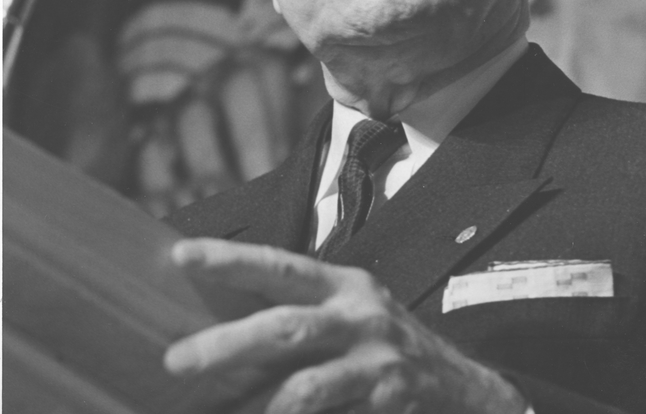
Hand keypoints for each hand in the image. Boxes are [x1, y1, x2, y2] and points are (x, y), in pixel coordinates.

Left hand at [164, 239, 526, 413]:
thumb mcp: (349, 311)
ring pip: (306, 385)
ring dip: (256, 405)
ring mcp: (376, 360)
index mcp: (341, 284)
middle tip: (175, 360)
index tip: (181, 255)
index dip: (231, 259)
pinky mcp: (389, 399)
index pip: (279, 265)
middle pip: (285, 325)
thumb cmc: (384, 342)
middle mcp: (358, 314)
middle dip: (227, 343)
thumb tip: (224, 321)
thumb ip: (301, 311)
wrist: (462, 384)